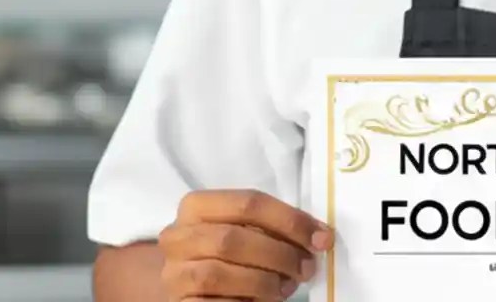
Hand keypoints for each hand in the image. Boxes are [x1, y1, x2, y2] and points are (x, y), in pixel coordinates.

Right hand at [158, 189, 334, 301]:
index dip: (290, 220)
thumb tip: (319, 236)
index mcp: (196, 206)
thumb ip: (273, 227)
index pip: (248, 203)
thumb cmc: (225, 250)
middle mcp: (177, 236)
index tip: (322, 237)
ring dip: (264, 282)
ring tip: (288, 287)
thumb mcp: (243, 228)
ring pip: (220, 274)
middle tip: (308, 267)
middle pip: (234, 239)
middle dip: (280, 254)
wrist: (187, 279)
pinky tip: (265, 301)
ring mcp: (173, 272)